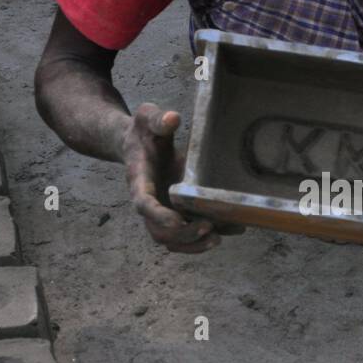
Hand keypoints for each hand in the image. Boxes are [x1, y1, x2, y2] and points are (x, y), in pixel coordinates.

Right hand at [123, 103, 219, 252]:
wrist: (137, 143)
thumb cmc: (144, 131)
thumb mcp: (146, 117)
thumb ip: (157, 118)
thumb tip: (172, 118)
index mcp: (138, 180)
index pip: (143, 204)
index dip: (159, 216)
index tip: (178, 220)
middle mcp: (147, 202)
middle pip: (157, 231)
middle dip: (183, 235)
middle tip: (208, 227)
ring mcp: (159, 211)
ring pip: (170, 240)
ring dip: (192, 244)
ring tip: (217, 238)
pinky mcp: (172, 214)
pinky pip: (182, 237)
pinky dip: (200, 241)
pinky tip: (225, 232)